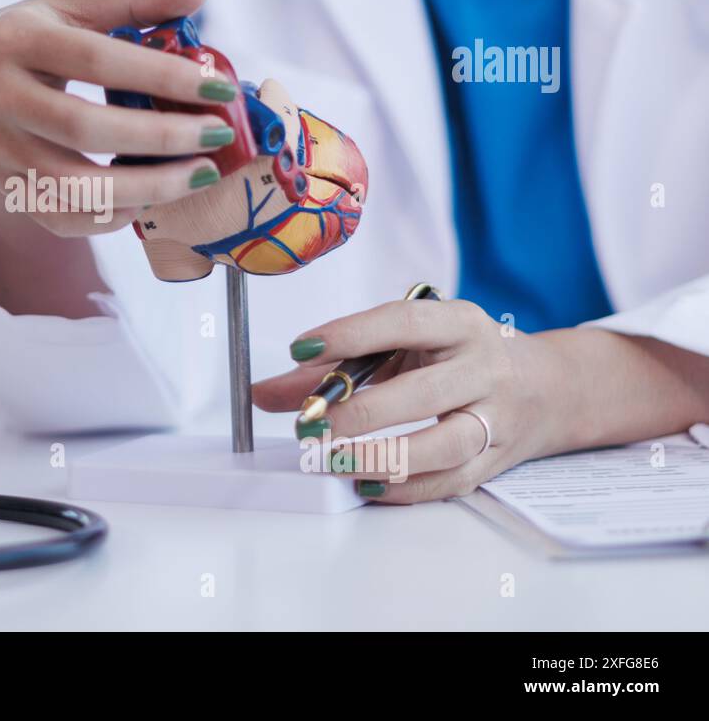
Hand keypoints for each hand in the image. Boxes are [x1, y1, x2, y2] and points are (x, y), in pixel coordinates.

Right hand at [0, 0, 237, 236]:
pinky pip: (65, 218)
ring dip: (148, 187)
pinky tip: (153, 197)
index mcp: (15, 40)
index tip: (219, 89)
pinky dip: (114, 216)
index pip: (96, 60)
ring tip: (200, 174)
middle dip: (162, 137)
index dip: (162, 75)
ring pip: (74, 187)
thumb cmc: (38, 38)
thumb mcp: (77, 7)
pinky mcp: (7, 189)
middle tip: (217, 135)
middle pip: (83, 128)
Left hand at [253, 298, 569, 502]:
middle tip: (307, 424)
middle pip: (422, 392)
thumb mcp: (405, 345)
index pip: (403, 324)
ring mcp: (497, 417)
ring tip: (331, 459)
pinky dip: (406, 487)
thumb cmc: (455, 359)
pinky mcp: (498, 459)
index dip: (350, 335)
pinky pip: (452, 480)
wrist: (547, 387)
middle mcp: (485, 367)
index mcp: (459, 324)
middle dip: (357, 411)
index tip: (300, 348)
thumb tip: (264, 394)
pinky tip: (365, 483)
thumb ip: (334, 364)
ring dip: (383, 455)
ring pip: (445, 443)